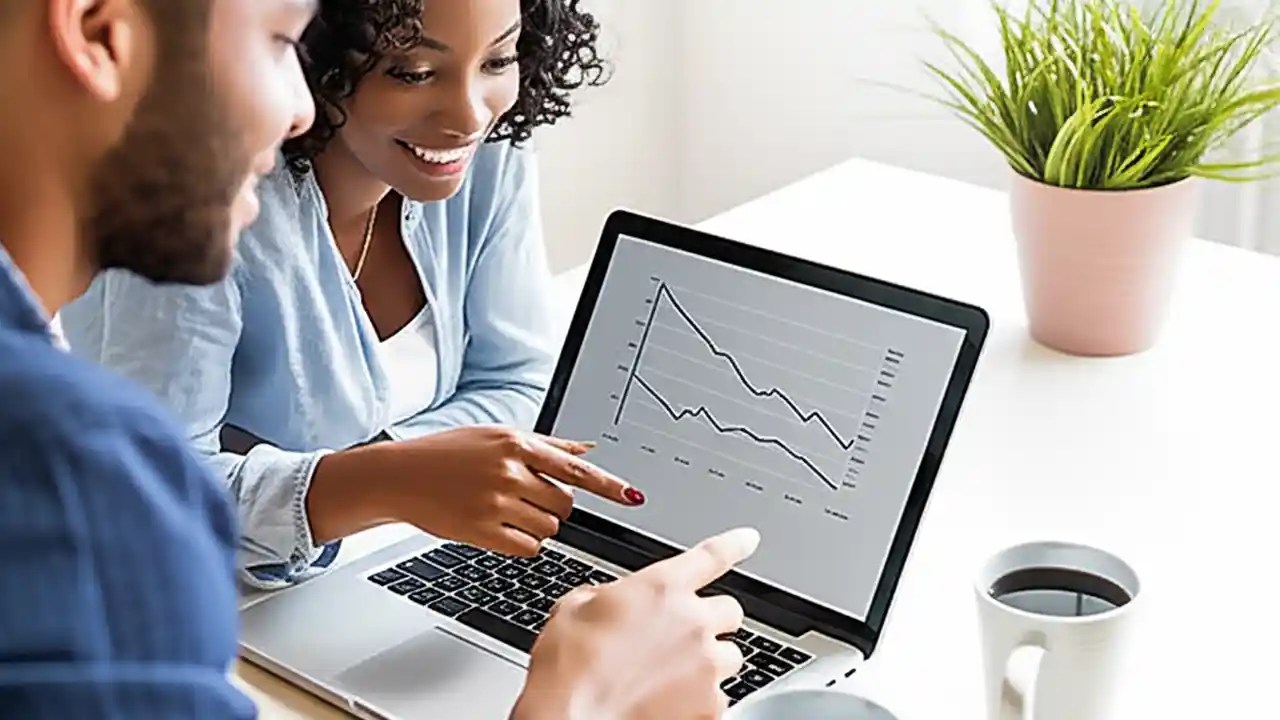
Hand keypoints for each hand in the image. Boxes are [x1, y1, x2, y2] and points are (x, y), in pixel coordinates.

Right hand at [308, 426, 643, 554]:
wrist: (400, 475)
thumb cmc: (448, 453)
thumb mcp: (497, 436)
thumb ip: (547, 445)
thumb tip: (588, 447)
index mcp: (517, 444)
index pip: (576, 468)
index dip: (608, 486)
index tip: (634, 497)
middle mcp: (510, 471)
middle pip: (565, 505)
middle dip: (553, 507)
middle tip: (524, 498)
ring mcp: (496, 502)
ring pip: (548, 528)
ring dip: (535, 525)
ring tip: (503, 509)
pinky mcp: (482, 531)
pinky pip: (528, 547)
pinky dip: (521, 542)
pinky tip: (498, 527)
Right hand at [511, 528, 759, 719]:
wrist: (570, 719)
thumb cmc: (568, 668)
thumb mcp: (576, 608)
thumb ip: (610, 596)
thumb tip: (613, 602)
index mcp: (662, 587)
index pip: (712, 555)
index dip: (735, 544)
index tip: (748, 539)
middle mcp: (693, 621)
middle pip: (730, 611)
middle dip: (710, 621)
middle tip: (681, 637)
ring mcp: (707, 666)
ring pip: (730, 657)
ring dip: (708, 661)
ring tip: (669, 677)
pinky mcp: (712, 706)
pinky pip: (720, 697)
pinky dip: (700, 701)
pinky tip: (667, 704)